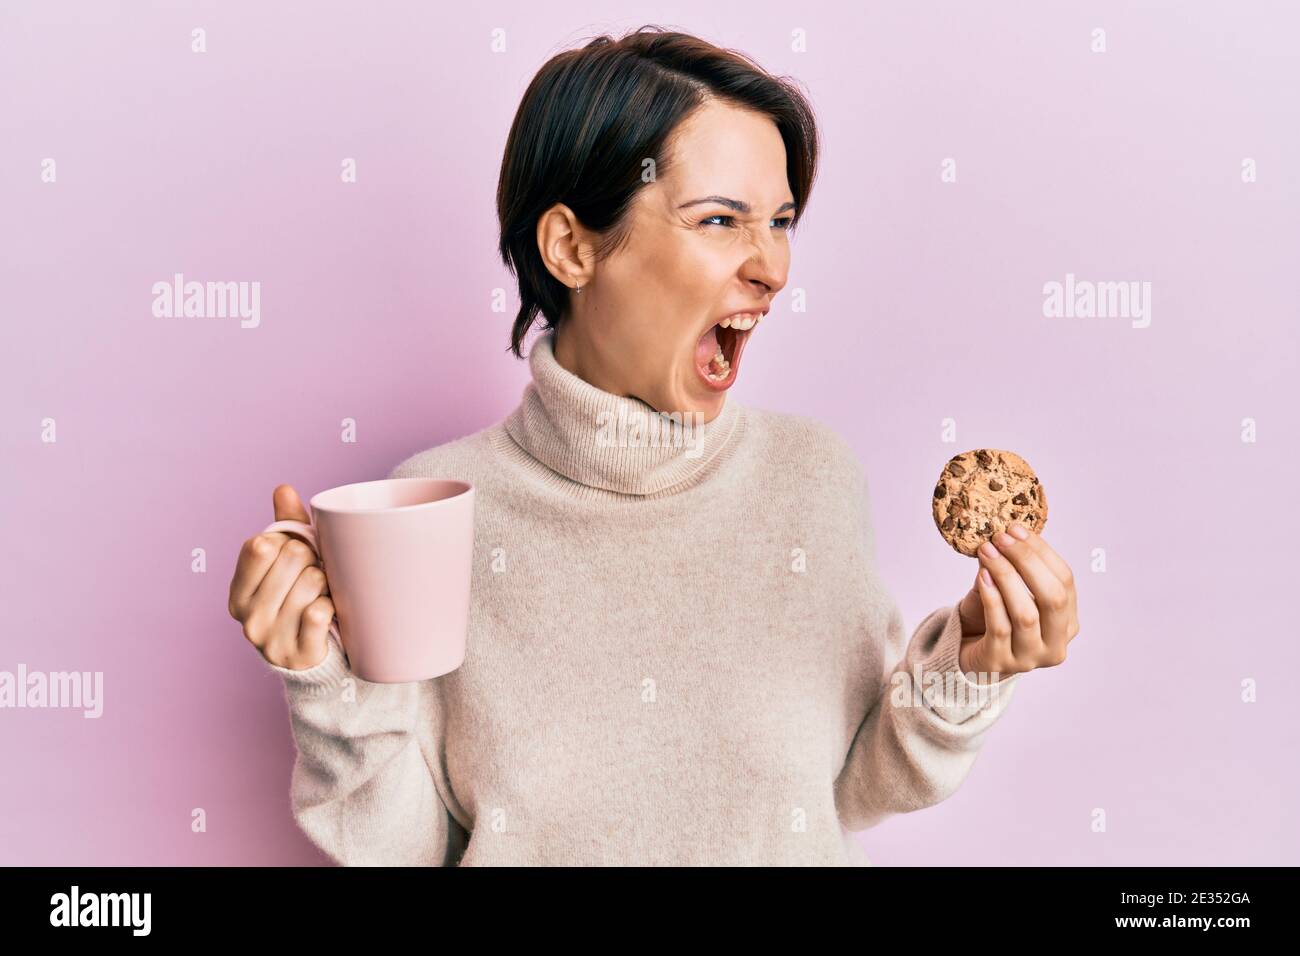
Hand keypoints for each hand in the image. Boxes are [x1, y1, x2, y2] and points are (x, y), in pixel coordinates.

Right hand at [227, 484, 335, 669]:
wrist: (318, 662)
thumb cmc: (302, 603)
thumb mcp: (289, 566)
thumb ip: (286, 527)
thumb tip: (284, 489)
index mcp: (238, 593)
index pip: (261, 544)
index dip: (287, 542)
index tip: (296, 555)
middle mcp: (248, 618)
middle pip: (293, 557)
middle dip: (313, 560)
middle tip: (316, 576)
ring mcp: (271, 639)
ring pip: (312, 581)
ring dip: (327, 584)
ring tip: (323, 595)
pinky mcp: (298, 654)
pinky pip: (320, 612)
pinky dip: (332, 607)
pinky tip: (329, 614)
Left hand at [954, 523, 1078, 680]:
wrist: (968, 652)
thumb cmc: (993, 616)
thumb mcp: (1010, 591)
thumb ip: (1016, 568)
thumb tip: (1009, 534)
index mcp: (1068, 623)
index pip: (1065, 581)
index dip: (1042, 552)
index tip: (1016, 529)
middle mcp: (1056, 644)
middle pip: (1053, 597)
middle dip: (1027, 562)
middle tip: (1001, 538)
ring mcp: (1030, 658)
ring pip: (1026, 614)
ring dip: (1006, 576)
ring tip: (987, 552)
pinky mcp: (1000, 663)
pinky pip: (1000, 627)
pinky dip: (992, 598)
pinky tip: (982, 576)